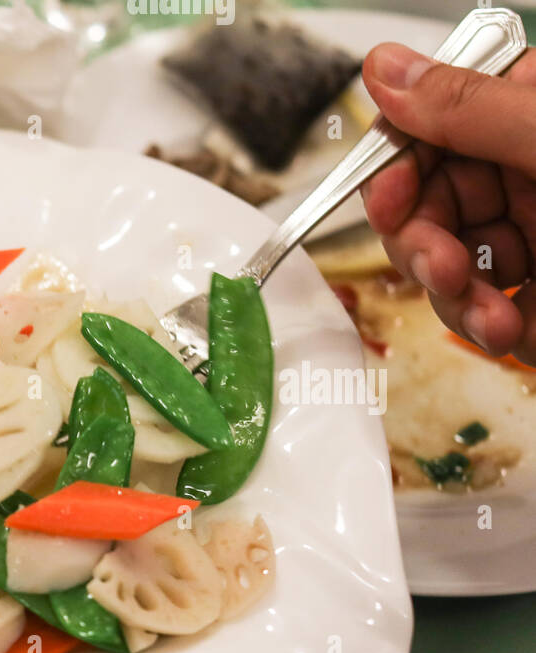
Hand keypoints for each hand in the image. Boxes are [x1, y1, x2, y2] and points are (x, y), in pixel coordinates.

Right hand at [360, 43, 535, 361]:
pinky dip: (482, 326)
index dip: (401, 161)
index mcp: (535, 118)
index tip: (389, 193)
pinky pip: (476, 312)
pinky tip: (510, 328)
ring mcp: (534, 240)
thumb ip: (471, 108)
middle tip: (442, 264)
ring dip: (454, 296)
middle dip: (424, 242)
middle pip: (426, 200)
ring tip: (490, 314)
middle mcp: (530, 175)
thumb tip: (385, 70)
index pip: (437, 123)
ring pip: (443, 263)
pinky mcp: (533, 303)